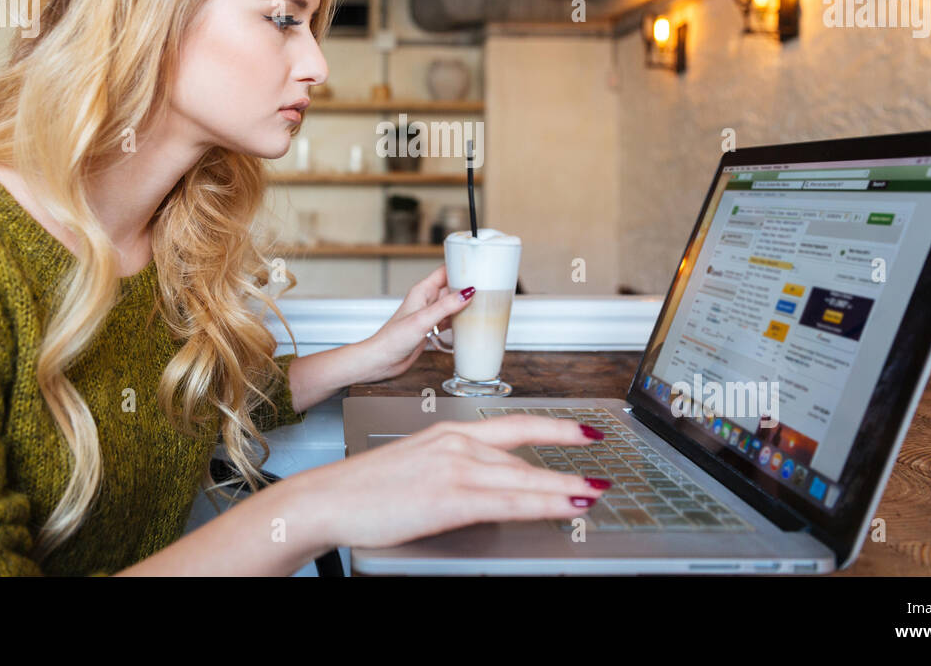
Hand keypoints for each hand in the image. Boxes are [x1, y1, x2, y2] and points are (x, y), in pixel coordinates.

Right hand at [296, 415, 612, 548]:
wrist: (329, 498)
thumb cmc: (364, 488)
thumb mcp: (416, 466)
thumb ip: (452, 469)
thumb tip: (482, 482)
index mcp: (448, 432)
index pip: (514, 425)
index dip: (554, 427)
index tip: (583, 431)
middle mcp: (457, 443)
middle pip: (526, 451)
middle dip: (568, 460)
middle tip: (602, 470)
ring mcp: (455, 469)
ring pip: (524, 477)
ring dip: (563, 486)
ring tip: (593, 492)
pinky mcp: (450, 497)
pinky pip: (509, 500)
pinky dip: (543, 502)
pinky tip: (563, 505)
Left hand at [357, 264, 474, 381]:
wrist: (383, 360)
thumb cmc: (392, 338)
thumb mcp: (423, 320)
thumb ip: (445, 307)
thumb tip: (467, 293)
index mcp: (422, 291)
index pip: (445, 271)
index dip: (460, 266)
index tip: (477, 266)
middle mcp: (427, 300)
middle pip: (452, 287)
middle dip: (467, 287)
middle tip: (488, 287)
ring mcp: (430, 314)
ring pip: (453, 304)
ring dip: (466, 304)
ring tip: (484, 303)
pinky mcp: (432, 328)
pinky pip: (450, 320)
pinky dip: (461, 320)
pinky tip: (470, 322)